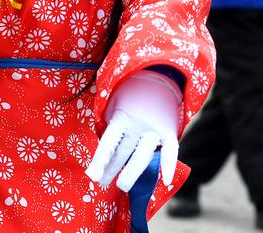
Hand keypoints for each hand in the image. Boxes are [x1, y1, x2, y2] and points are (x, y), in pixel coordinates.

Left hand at [85, 70, 181, 191]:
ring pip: (143, 156)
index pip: (109, 142)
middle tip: (101, 183)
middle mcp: (138, 124)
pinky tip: (166, 181)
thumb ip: (108, 124)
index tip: (92, 176)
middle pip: (123, 152)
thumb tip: (102, 150)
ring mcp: (155, 129)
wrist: (157, 75)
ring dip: (132, 173)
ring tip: (121, 186)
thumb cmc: (128, 92)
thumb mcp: (112, 102)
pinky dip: (169, 165)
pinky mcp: (169, 132)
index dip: (100, 159)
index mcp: (121, 117)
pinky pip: (171, 151)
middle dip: (111, 169)